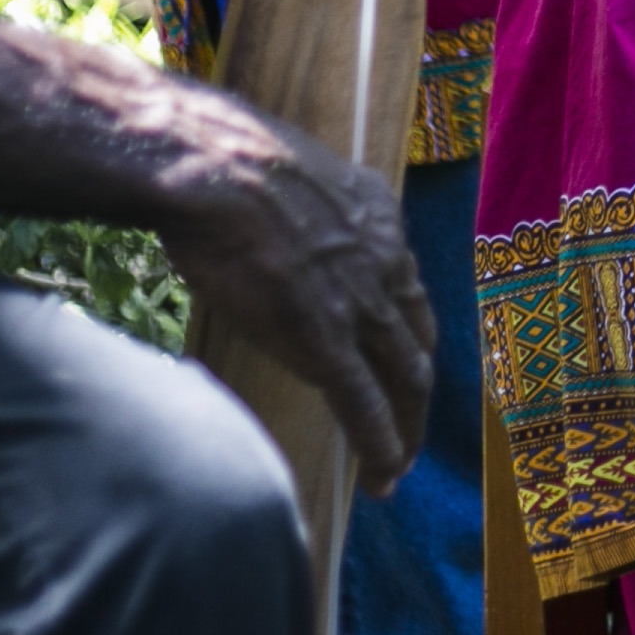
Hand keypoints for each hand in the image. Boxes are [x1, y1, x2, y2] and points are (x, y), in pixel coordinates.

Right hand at [155, 91, 437, 493]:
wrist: (217, 166)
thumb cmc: (227, 161)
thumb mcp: (293, 176)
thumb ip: (303, 210)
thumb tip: (274, 224)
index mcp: (378, 218)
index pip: (406, 287)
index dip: (404, 330)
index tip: (398, 356)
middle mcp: (385, 261)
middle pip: (417, 338)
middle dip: (417, 387)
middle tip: (412, 423)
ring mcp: (360, 303)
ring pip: (404, 377)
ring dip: (407, 426)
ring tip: (399, 463)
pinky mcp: (327, 340)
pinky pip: (364, 404)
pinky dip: (380, 443)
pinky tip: (383, 473)